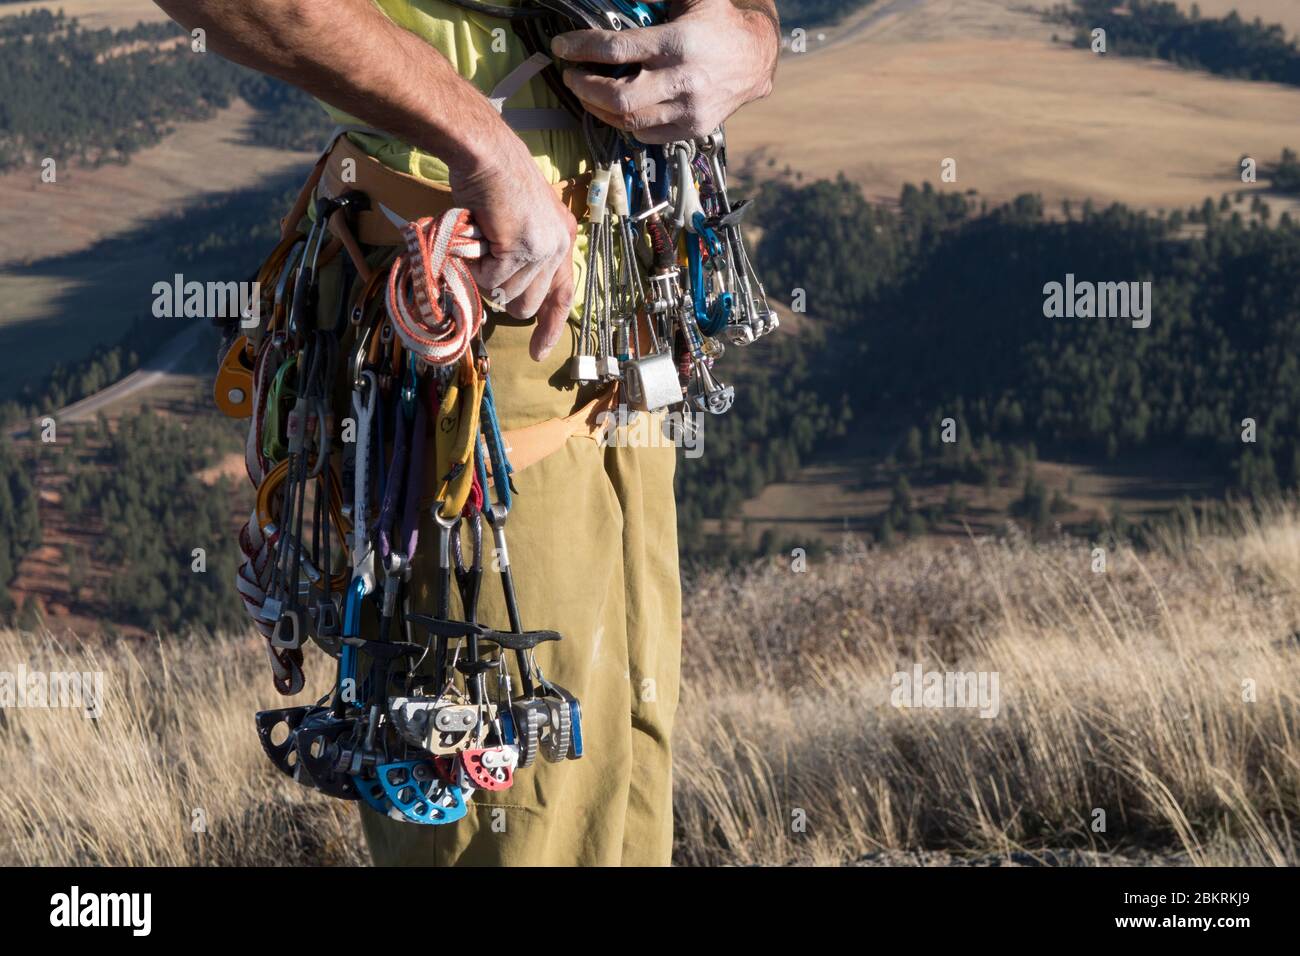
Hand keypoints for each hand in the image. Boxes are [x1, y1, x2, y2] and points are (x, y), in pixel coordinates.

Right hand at [449, 132, 577, 359]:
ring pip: (506, 294)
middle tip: (483, 265)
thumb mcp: (518, 220)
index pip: (562, 295)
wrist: (487, 154)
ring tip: (479, 241)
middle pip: (528, 303)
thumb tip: (503, 295)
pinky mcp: (522, 250)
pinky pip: (490, 280)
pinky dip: (474, 265)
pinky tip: (475, 238)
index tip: (538, 353)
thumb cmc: (493, 181)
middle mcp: (560, 246)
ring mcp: (542, 249)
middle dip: (501, 293)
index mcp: (564, 238)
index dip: (549, 326)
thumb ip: (520, 254)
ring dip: (483, 274)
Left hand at [551, 0, 777, 143]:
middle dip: (585, 87)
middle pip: (618, 97)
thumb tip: (608, 0)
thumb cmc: (716, 22)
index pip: (618, 49)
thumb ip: (650, 0)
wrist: (756, 57)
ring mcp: (688, 110)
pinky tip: (614, 109)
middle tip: (572, 75)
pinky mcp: (692, 129)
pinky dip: (623, 123)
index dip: (582, 49)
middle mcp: (683, 80)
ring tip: (587, 92)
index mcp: (677, 42)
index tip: (561, 47)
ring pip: (628, 121)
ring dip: (598, 108)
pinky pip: (645, 135)